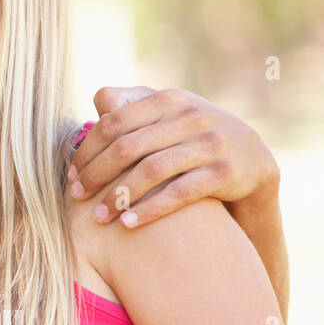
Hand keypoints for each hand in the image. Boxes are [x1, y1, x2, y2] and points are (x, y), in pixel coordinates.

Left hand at [68, 86, 279, 227]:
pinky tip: (128, 224)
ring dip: (118, 197)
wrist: (253, 160)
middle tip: (76, 197)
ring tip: (98, 217)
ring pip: (150, 171)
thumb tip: (97, 99)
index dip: (87, 151)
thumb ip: (135, 105)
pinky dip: (149, 209)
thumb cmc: (194, 136)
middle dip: (96, 175)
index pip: (113, 123)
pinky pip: (179, 193)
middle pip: (127, 147)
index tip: (71, 175)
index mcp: (169, 99)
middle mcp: (190, 116)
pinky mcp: (225, 173)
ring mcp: (210, 143)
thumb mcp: (170, 113)